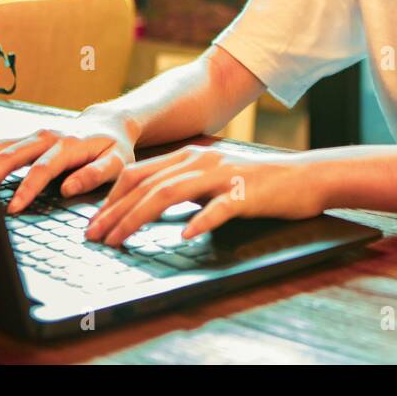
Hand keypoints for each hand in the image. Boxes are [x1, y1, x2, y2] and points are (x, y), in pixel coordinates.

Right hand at [0, 107, 138, 213]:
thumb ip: (94, 175)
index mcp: (68, 145)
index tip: (13, 208)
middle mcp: (46, 137)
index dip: (26, 189)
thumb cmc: (113, 147)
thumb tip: (68, 188)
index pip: (41, 169)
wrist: (107, 124)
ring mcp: (32, 135)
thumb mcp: (117, 163)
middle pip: (10, 154)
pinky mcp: (25, 138)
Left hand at [84, 143, 326, 246]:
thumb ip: (183, 186)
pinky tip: (186, 236)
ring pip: (170, 193)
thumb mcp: (211, 180)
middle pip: (146, 184)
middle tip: (94, 237)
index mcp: (189, 156)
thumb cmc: (256, 184)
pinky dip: (200, 221)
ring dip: (139, 217)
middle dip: (115, 211)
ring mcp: (221, 175)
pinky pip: (219, 208)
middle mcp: (200, 160)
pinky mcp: (245, 193)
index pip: (138, 173)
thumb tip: (146, 205)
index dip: (110, 198)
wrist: (303, 177)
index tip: (93, 223)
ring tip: (119, 240)